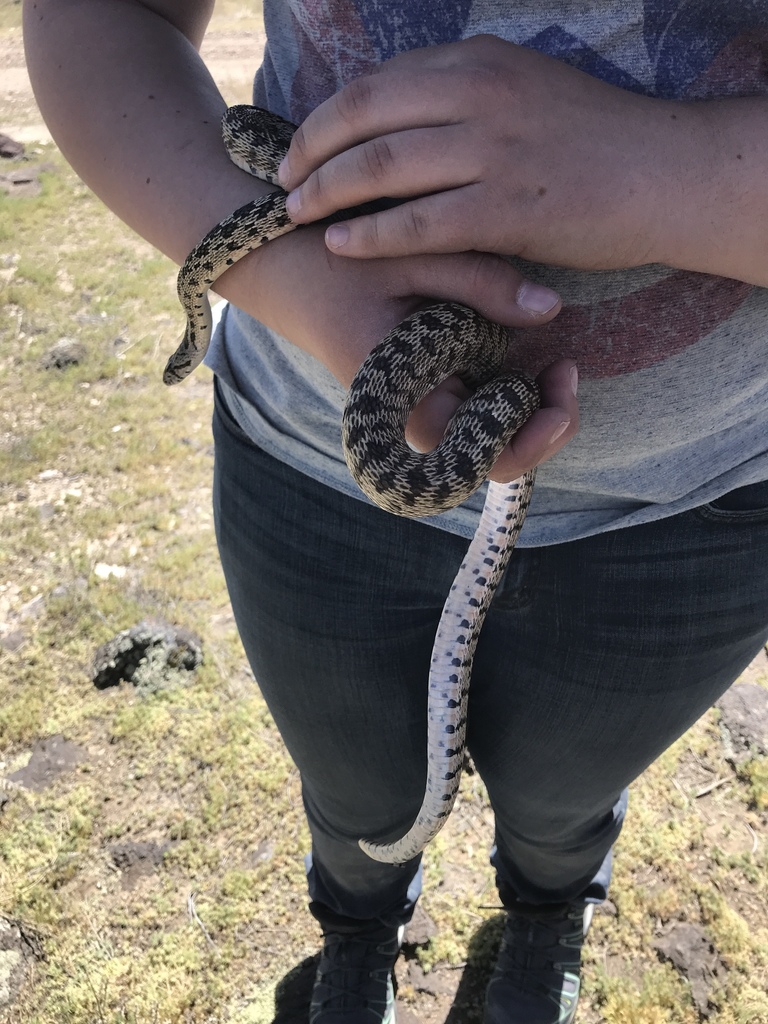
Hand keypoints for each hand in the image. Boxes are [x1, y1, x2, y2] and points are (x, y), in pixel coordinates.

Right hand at [216, 225, 578, 480]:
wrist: (274, 264)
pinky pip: (477, 399)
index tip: (555, 376)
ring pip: (490, 430)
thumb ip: (480, 282)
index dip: (534, 435)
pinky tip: (525, 350)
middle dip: (544, 422)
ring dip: (529, 402)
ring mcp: (420, 404)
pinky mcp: (425, 383)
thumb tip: (552, 309)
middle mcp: (413, 416)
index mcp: (406, 402)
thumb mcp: (410, 256)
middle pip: (496, 455)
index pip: (485, 457)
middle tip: (567, 369)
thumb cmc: (329, 262)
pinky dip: (507, 379)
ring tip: (557, 360)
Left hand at [278, 34, 683, 270]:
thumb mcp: (527, 90)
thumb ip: (467, 96)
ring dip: (326, 192)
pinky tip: (339, 244)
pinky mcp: (506, 210)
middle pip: (364, 119)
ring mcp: (491, 151)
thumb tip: (410, 116)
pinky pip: (418, 223)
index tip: (300, 147)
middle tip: (281, 185)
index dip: (327, 118)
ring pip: (381, 167)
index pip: (378, 84)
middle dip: (310, 153)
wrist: (665, 173)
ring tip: (295, 215)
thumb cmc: (597, 139)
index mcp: (480, 62)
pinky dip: (369, 233)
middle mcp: (478, 96)